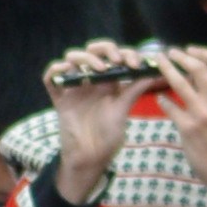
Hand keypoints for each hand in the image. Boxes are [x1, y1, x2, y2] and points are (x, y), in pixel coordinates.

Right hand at [45, 48, 133, 196]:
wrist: (90, 157)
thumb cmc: (109, 137)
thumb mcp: (124, 109)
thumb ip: (135, 89)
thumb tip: (154, 72)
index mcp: (110, 82)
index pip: (116, 57)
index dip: (127, 54)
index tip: (135, 64)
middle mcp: (92, 80)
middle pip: (94, 51)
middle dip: (105, 49)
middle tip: (116, 60)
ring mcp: (74, 87)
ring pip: (72, 59)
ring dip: (85, 57)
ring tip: (98, 69)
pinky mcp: (59, 98)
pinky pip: (51, 78)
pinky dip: (55, 70)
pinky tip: (66, 71)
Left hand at [148, 45, 206, 206]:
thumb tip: (197, 79)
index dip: (203, 52)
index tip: (189, 49)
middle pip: (197, 67)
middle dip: (180, 56)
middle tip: (167, 52)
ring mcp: (201, 114)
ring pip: (180, 83)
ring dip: (165, 69)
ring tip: (156, 63)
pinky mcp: (187, 128)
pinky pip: (170, 108)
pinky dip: (163, 101)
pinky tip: (159, 99)